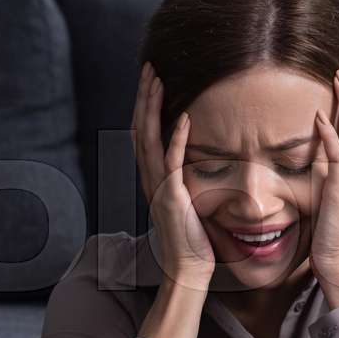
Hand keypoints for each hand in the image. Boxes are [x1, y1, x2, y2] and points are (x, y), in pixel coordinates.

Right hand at [133, 63, 213, 288]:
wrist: (188, 270)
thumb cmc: (193, 240)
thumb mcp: (187, 202)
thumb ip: (186, 179)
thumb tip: (198, 161)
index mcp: (152, 178)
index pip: (142, 132)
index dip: (144, 105)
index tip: (151, 80)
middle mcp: (149, 179)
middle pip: (139, 127)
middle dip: (144, 96)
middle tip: (150, 67)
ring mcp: (159, 188)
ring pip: (149, 138)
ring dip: (153, 107)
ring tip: (159, 80)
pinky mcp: (173, 198)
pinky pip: (173, 163)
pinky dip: (178, 139)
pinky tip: (185, 118)